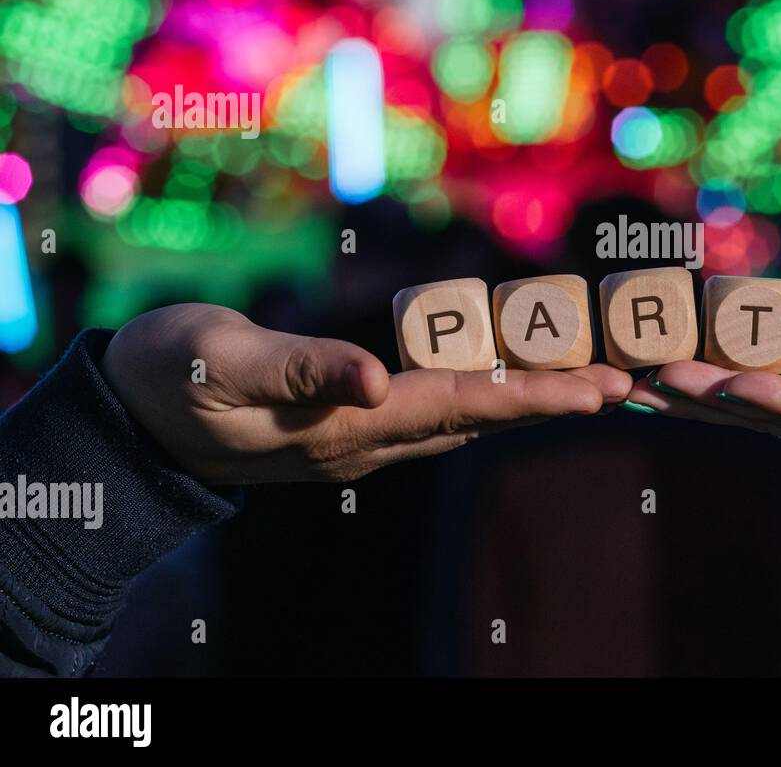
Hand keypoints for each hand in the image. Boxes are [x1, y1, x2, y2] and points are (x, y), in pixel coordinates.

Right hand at [102, 304, 631, 484]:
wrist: (130, 416)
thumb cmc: (169, 377)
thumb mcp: (224, 364)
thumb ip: (298, 371)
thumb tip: (372, 377)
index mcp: (346, 425)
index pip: (460, 406)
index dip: (533, 397)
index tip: (598, 392)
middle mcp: (368, 438)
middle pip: (481, 416)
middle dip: (556, 400)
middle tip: (630, 384)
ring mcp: (363, 436)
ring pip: (466, 415)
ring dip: (532, 399)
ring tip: (595, 382)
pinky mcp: (353, 423)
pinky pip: (438, 409)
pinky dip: (489, 393)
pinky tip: (515, 380)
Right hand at [627, 314, 780, 477]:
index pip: (764, 385)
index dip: (707, 374)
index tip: (648, 357)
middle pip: (755, 407)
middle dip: (690, 394)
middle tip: (621, 376)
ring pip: (779, 413)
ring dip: (715, 400)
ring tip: (656, 384)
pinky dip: (778, 401)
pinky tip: (733, 392)